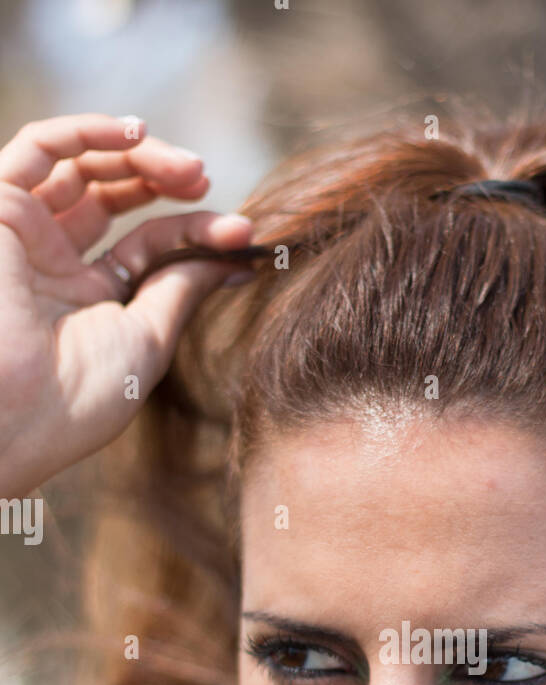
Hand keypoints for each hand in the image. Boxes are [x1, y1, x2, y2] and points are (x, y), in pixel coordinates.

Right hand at [0, 113, 254, 495]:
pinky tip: (138, 133)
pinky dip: (89, 129)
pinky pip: (40, 146)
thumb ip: (183, 286)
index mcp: (86, 297)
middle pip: (112, 193)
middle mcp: (52, 260)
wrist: (17, 415)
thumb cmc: (79, 395)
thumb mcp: (149, 336)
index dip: (196, 231)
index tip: (244, 236)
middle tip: (206, 183)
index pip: (147, 244)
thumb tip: (235, 257)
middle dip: (166, 181)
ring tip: (189, 169)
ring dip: (140, 155)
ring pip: (83, 165)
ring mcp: (26, 233)